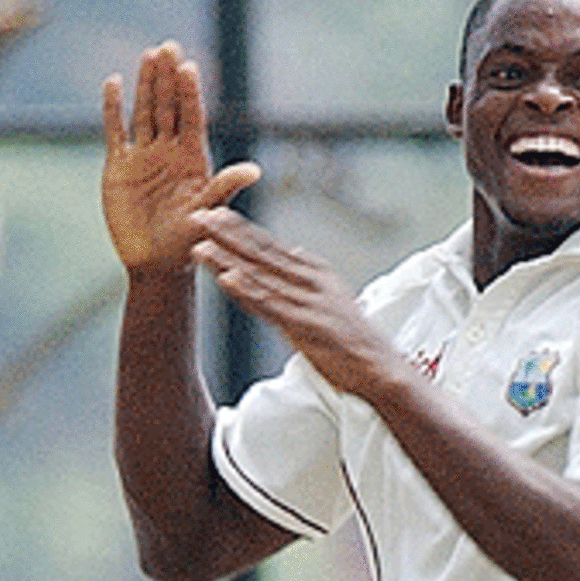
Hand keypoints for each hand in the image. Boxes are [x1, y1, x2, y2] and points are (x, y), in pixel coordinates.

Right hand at [102, 41, 259, 271]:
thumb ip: (225, 188)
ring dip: (145, 84)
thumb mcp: (208, 214)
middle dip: (168, 78)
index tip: (188, 66)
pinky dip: (113, 108)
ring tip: (149, 55)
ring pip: (145, 112)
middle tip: (168, 47)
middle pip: (169, 106)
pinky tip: (114, 84)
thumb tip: (255, 169)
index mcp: (193, 159)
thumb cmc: (186, 244)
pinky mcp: (119, 166)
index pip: (192, 117)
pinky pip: (116, 131)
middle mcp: (169, 151)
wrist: (155, 265)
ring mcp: (144, 156)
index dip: (190, 92)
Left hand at [191, 208, 401, 399]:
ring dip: (227, 259)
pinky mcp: (305, 325)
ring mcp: (307, 302)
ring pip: (259, 276)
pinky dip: (246, 291)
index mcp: (316, 272)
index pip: (272, 247)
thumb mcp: (332, 298)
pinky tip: (226, 278)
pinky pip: (269, 305)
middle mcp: (311, 281)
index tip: (216, 214)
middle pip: (262, 253)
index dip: (242, 230)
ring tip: (201, 244)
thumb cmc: (355, 340)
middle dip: (227, 234)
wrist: (380, 367)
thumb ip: (309, 277)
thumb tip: (295, 252)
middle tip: (199, 215)